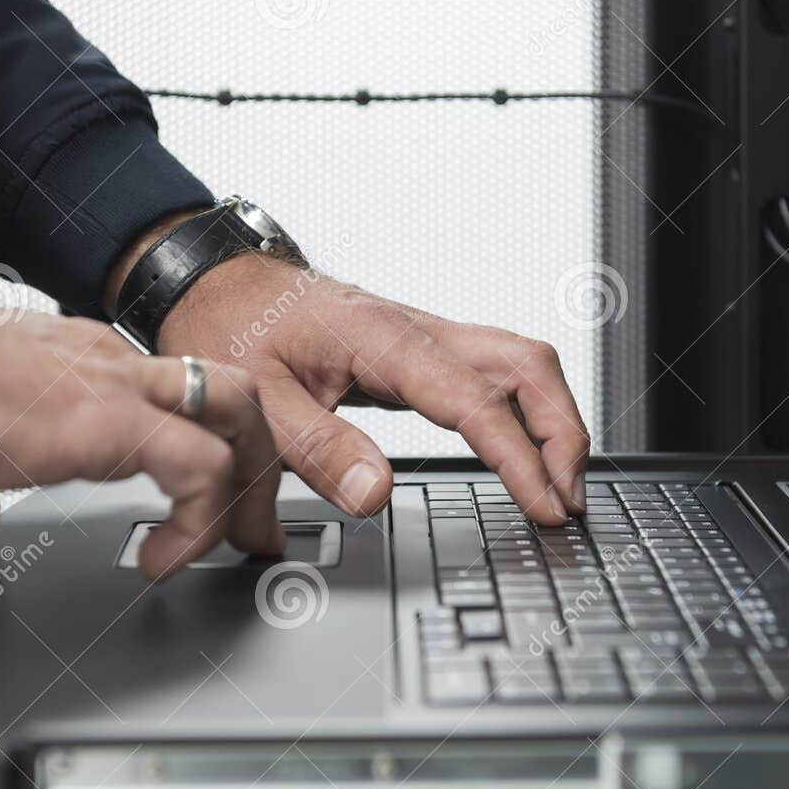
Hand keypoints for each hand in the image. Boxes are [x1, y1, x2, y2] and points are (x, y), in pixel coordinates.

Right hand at [0, 315, 284, 579]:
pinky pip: (200, 467)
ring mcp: (114, 386)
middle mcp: (107, 365)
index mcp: (77, 368)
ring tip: (231, 546)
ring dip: (248, 489)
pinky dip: (202, 520)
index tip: (199, 510)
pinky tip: (165, 560)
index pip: (174, 398)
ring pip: (237, 412)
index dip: (205, 453)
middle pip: (230, 391)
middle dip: (259, 464)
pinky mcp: (108, 421)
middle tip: (253, 529)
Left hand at [152, 253, 590, 524]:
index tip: (543, 503)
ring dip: (555, 419)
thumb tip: (375, 494)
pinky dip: (529, 409)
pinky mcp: (425, 349)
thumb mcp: (258, 401)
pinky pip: (499, 370)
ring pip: (522, 362)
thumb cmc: (235, 329)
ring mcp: (428, 336)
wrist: (221, 285)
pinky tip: (528, 448)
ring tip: (560, 484)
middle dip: (563, 433)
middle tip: (568, 499)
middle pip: (526, 365)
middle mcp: (418, 330)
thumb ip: (317, 450)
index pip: (476, 399)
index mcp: (383, 340)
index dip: (519, 456)